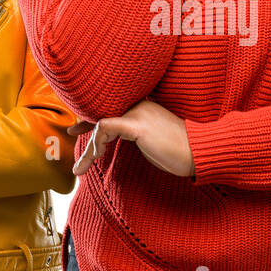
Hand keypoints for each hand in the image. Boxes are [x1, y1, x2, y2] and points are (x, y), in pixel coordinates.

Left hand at [66, 100, 195, 177]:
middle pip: (102, 111)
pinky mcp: (137, 124)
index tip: (77, 127)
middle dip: (83, 125)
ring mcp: (138, 112)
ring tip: (81, 167)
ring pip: (100, 123)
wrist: (201, 151)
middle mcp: (139, 103)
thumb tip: (122, 143)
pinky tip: (91, 159)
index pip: (112, 106)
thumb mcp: (154, 141)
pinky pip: (105, 129)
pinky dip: (94, 145)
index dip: (91, 116)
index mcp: (144, 105)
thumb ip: (137, 136)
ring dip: (88, 147)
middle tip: (69, 134)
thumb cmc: (182, 151)